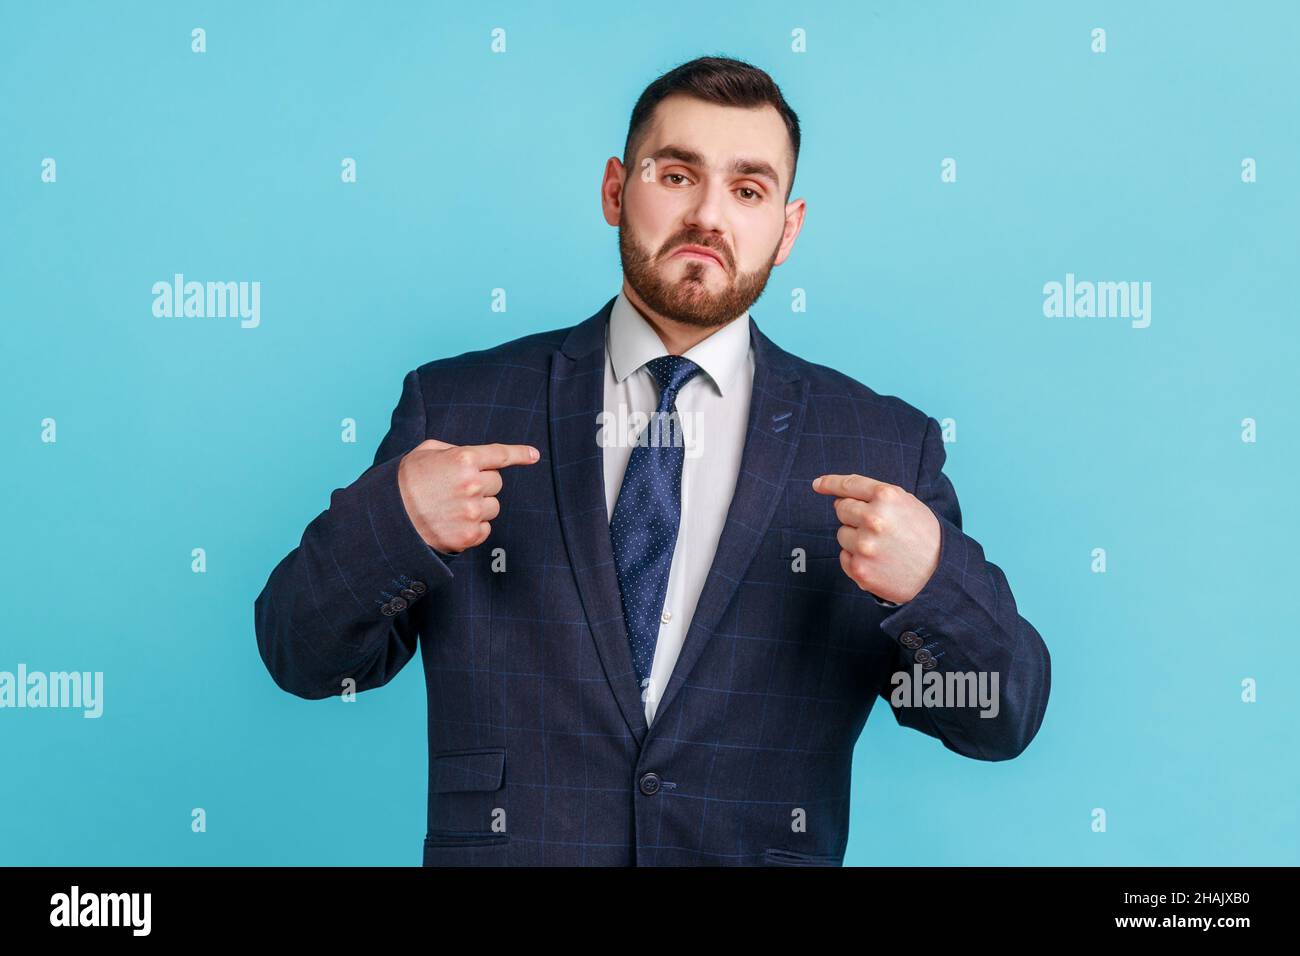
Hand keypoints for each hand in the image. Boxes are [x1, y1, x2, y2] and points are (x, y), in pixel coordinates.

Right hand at [398, 440, 539, 553]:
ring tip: (451, 507)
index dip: (520, 454)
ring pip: (493, 506)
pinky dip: (474, 526)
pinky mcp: (470, 535)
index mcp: (463, 459)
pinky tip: (452, 523)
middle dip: (483, 484)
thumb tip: (474, 456)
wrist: (388, 520)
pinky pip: (485, 528)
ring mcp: (472, 511)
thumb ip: (453, 450)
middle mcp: (472, 484)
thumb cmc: (404, 483)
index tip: (534, 455)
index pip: (500, 455)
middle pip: (497, 483)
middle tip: (457, 489)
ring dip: (479, 506)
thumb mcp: (424, 452)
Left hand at [811, 473, 940, 603]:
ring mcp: (864, 545)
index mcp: (887, 497)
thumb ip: (877, 497)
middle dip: (852, 515)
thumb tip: (840, 497)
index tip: (818, 484)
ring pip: (842, 534)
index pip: (849, 485)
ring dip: (855, 538)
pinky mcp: (860, 569)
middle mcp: (874, 518)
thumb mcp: (908, 505)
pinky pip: (844, 557)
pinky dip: (856, 559)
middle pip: (841, 509)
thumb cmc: (925, 537)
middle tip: (875, 527)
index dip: (830, 483)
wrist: (940, 576)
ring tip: (882, 547)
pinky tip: (878, 562)